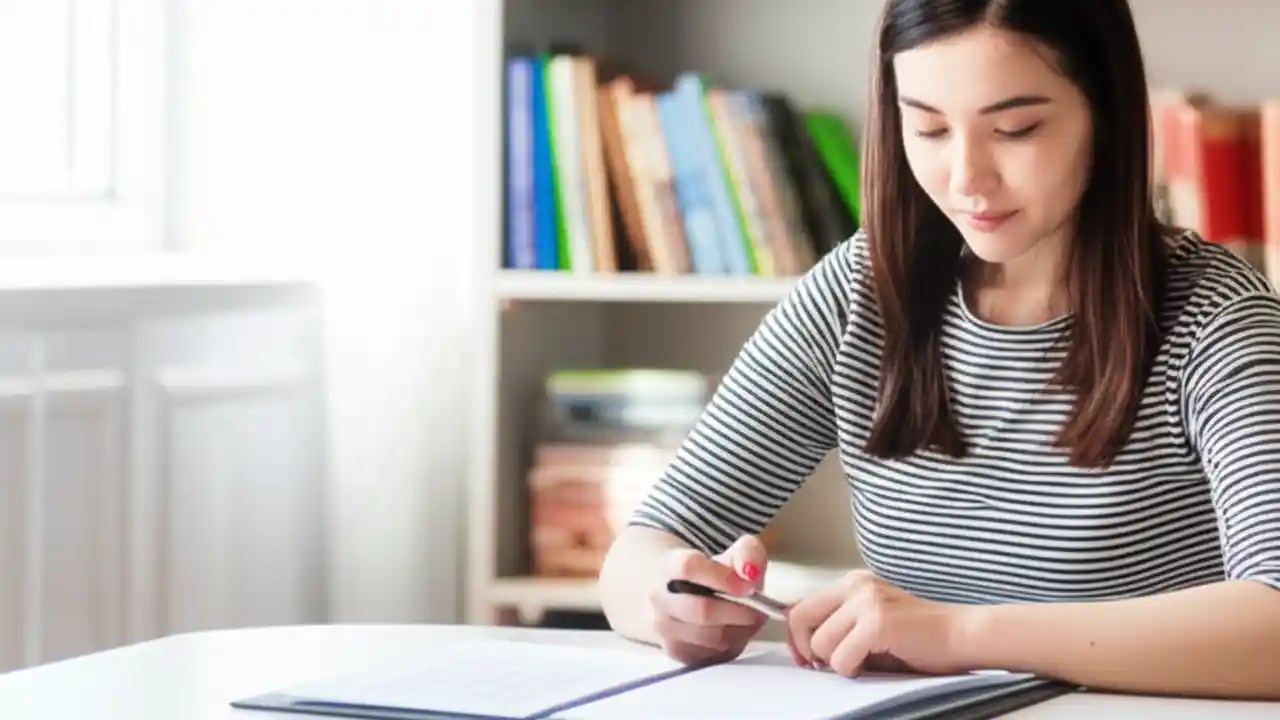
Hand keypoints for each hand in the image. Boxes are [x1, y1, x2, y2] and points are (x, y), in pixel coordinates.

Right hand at [650, 535, 769, 665]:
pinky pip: (712, 655)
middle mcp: (660, 598)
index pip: (688, 567)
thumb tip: (750, 572)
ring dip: (737, 630)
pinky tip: (734, 631)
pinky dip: (731, 645)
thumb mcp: (734, 553)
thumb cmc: (713, 574)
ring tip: (748, 619)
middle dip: (738, 612)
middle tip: (757, 608)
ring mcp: (665, 628)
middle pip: (701, 610)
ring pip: (710, 637)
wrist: (684, 595)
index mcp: (669, 565)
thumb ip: (748, 554)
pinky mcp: (677, 652)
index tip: (747, 585)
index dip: (721, 576)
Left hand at [787, 570, 971, 676]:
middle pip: (800, 619)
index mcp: (852, 583)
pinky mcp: (877, 622)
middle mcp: (856, 585)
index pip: (799, 606)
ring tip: (863, 662)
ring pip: (820, 643)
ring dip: (837, 662)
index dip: (796, 637)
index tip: (807, 659)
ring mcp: (866, 601)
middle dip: (807, 650)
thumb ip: (839, 626)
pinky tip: (874, 664)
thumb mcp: (869, 623)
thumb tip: (803, 645)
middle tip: (827, 666)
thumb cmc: (919, 637)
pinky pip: (842, 658)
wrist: (961, 635)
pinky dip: (853, 670)